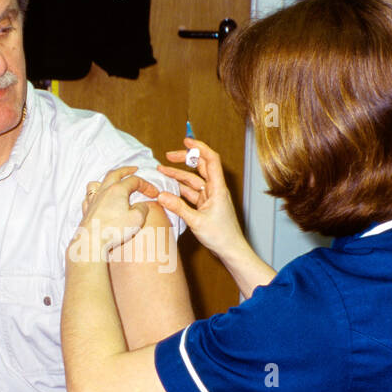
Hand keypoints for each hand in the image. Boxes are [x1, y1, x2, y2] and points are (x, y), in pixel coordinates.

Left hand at [76, 165, 152, 257]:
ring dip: (107, 179)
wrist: (92, 241)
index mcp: (118, 190)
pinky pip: (88, 196)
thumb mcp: (137, 219)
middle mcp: (104, 191)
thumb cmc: (114, 230)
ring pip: (98, 182)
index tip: (154, 193)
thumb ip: (143, 209)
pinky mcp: (87, 210)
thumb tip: (142, 205)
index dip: (146, 185)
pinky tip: (97, 198)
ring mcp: (93, 200)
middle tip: (134, 169)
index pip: (135, 181)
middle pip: (115, 174)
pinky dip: (94, 193)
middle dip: (126, 170)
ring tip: (113, 181)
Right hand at [157, 137, 248, 261]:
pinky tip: (168, 189)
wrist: (231, 250)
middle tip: (168, 156)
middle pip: (200, 167)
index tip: (186, 141)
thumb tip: (161, 195)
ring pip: (193, 181)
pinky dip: (180, 190)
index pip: (211, 160)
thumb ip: (178, 207)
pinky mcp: (205, 206)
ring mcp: (210, 198)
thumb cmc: (221, 236)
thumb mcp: (196, 221)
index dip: (199, 148)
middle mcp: (214, 190)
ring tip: (161, 171)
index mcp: (217, 188)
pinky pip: (191, 193)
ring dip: (178, 176)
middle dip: (184, 159)